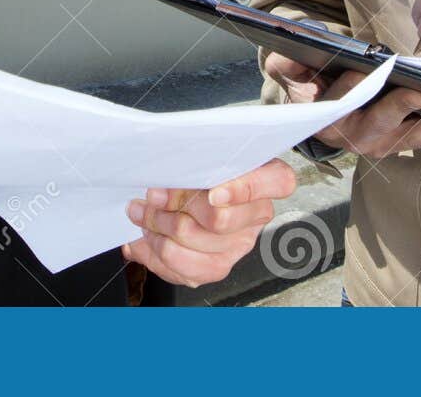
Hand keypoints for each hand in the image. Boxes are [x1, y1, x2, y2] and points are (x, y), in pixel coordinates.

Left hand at [122, 158, 295, 286]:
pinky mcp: (218, 265)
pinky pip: (188, 270)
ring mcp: (239, 243)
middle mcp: (256, 214)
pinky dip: (157, 253)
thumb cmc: (201, 166)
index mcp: (266, 177)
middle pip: (220, 219)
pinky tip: (145, 238)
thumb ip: (197, 155)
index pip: (278, 183)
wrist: (191, 191)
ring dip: (160, 230)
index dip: (245, 189)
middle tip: (153, 196)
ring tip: (142, 215)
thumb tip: (166, 174)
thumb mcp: (205, 150)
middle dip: (176, 206)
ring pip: (198, 245)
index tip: (212, 192)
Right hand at [262, 52, 420, 157]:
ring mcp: (382, 143)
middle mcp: (354, 136)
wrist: (322, 106)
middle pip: (380, 123)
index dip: (353, 88)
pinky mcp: (404, 141)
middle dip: (402, 108)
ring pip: (415, 134)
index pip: (338, 102)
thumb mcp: (291, 69)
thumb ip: (286, 63)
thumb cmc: (312, 79)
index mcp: (325, 119)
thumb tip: (282, 56)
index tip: (366, 71)